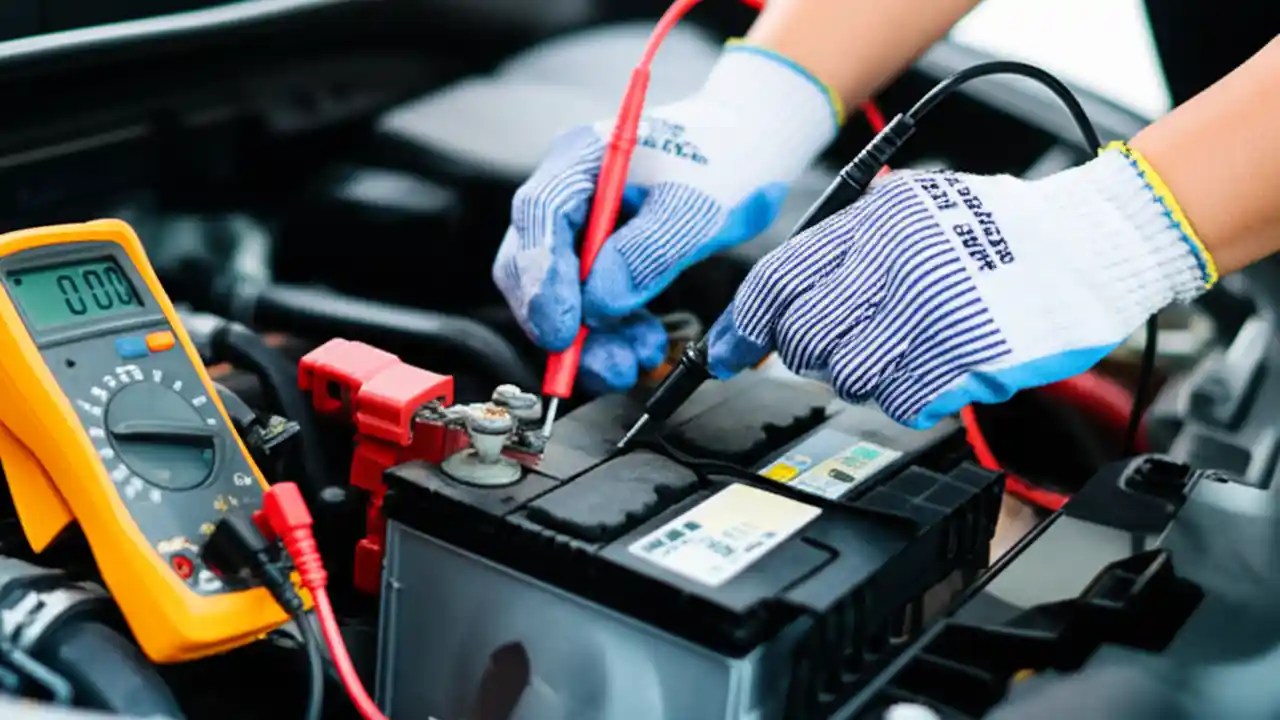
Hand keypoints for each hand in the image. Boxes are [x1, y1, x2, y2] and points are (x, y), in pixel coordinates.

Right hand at [493, 41, 840, 392]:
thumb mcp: (698, 209)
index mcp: (582, 158)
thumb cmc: (729, 159)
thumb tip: (598, 304)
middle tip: (602, 363)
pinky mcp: (599, 251)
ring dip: (591, 337)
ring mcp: (582, 222)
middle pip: (533, 261)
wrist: (752, 148)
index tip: (563, 330)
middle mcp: (570, 190)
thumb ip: (646, 253)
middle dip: (562, 321)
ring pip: (559, 292)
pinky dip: (611, 329)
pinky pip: (589, 300)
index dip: (542, 278)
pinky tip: (644, 344)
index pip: (539, 216)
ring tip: (636, 360)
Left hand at [706, 145, 1216, 427]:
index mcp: (873, 224)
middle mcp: (893, 267)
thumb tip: (777, 298)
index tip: (727, 354)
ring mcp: (928, 315)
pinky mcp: (963, 359)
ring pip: (845, 377)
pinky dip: (907, 396)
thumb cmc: (1003, 230)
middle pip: (801, 340)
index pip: (775, 283)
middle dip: (806, 356)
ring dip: (862, 377)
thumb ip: (848, 243)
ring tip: (896, 354)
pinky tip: (932, 369)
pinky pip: (899, 401)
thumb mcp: (914, 206)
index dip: (740, 328)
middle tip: (835, 348)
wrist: (1094, 244)